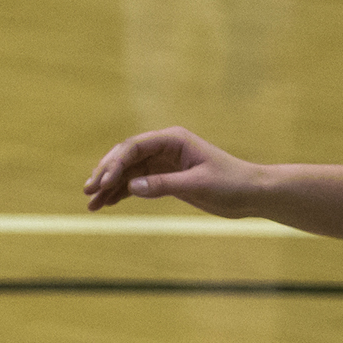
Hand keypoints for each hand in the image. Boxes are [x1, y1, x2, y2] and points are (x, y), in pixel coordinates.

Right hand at [84, 126, 264, 216]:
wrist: (254, 194)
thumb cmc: (232, 183)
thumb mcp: (199, 184)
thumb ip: (164, 184)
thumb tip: (132, 186)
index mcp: (172, 140)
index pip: (134, 147)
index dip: (114, 163)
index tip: (102, 182)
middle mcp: (164, 147)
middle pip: (125, 157)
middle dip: (105, 173)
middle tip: (88, 190)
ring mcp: (163, 162)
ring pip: (128, 171)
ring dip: (110, 186)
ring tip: (92, 203)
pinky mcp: (165, 177)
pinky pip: (137, 183)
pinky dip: (122, 192)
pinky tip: (108, 203)